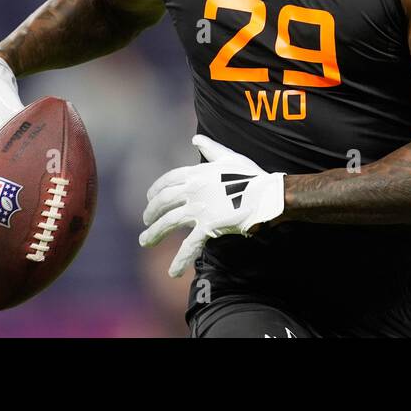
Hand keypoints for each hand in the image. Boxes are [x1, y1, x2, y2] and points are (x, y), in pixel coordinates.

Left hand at [139, 134, 284, 277]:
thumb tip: (195, 139)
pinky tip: (172, 271)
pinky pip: (190, 245)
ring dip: (155, 233)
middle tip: (146, 222)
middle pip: (164, 201)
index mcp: (197, 173)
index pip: (168, 181)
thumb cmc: (251, 175)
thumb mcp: (229, 157)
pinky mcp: (208, 226)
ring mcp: (199, 209)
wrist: (266, 195)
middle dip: (151, 212)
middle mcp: (193, 190)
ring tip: (144, 241)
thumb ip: (210, 149)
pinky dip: (180, 259)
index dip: (155, 190)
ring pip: (169, 222)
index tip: (149, 198)